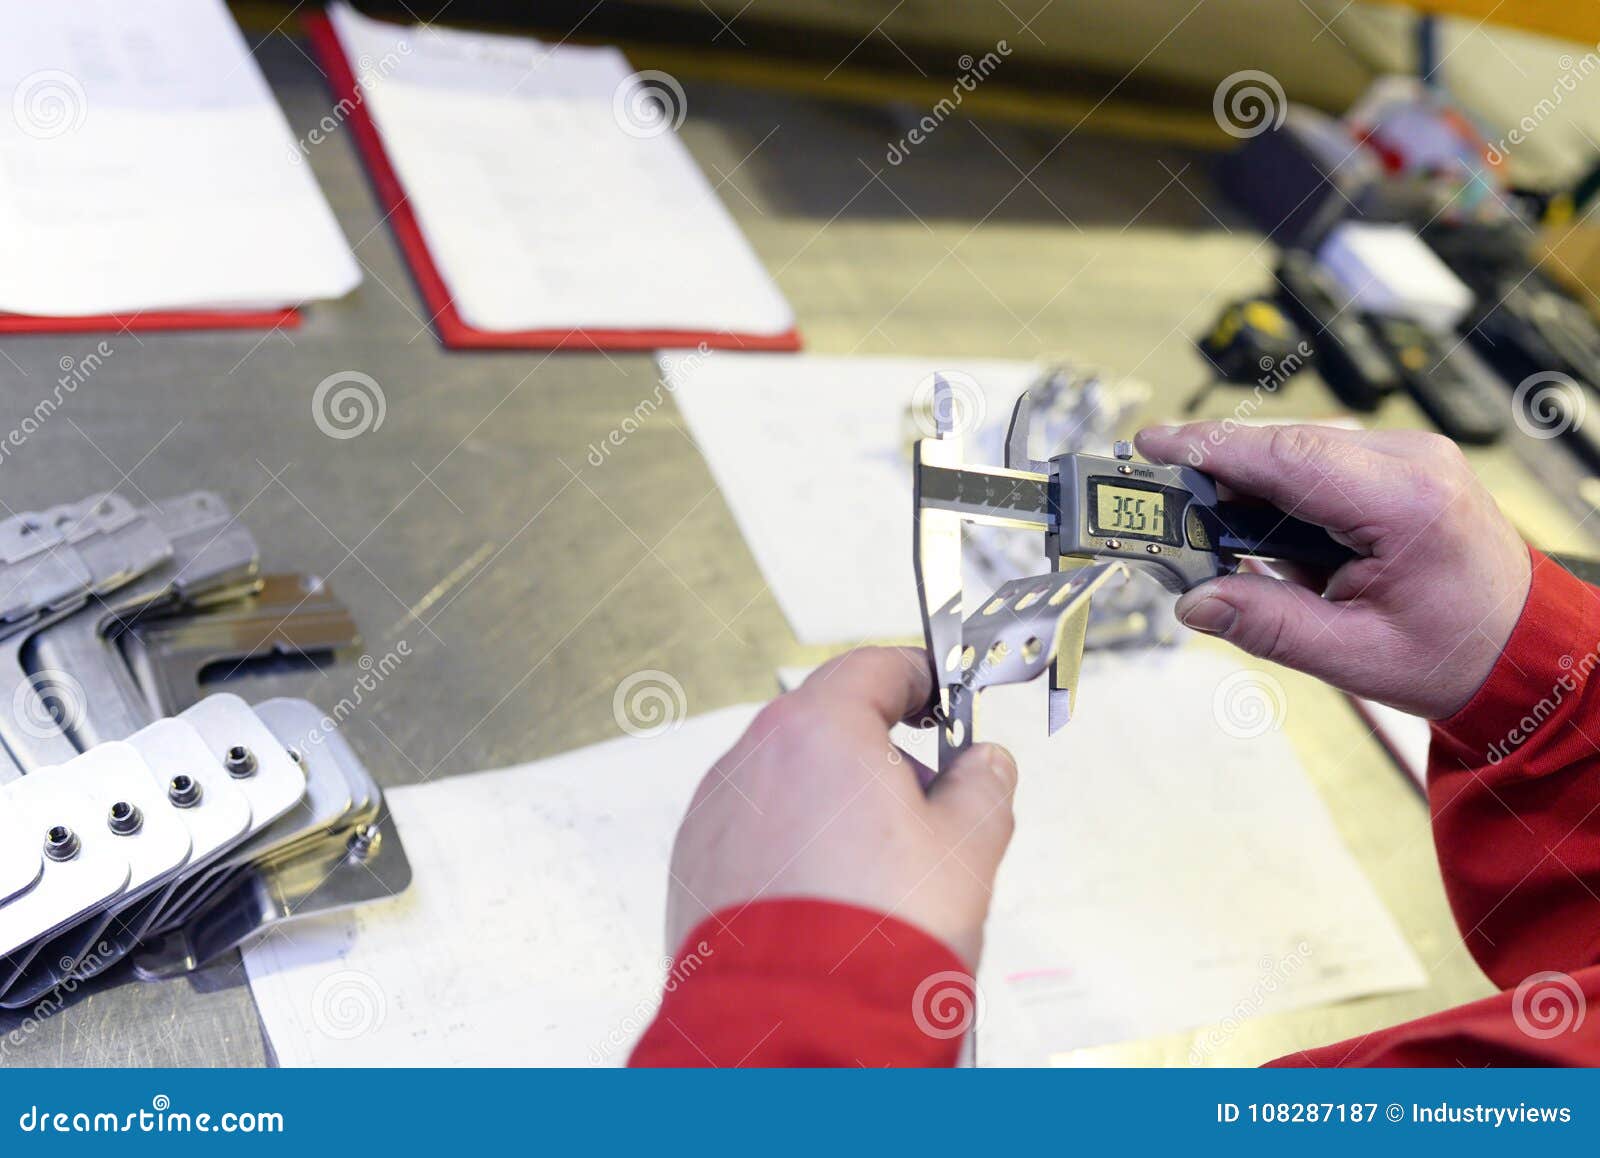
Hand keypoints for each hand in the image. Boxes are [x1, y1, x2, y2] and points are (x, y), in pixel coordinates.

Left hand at [665, 647, 1016, 966]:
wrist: (800, 1028)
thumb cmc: (874, 938)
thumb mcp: (967, 850)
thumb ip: (983, 787)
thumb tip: (984, 767)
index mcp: (818, 730)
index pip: (876, 666)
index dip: (922, 677)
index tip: (945, 695)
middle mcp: (753, 758)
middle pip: (828, 724)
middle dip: (883, 754)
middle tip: (930, 801)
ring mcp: (716, 812)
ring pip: (788, 781)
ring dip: (835, 804)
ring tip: (881, 869)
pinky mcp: (694, 864)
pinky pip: (754, 831)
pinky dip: (792, 846)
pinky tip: (832, 895)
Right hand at [1134, 423, 1530, 718]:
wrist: (1524, 648)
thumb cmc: (1456, 653)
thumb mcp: (1355, 655)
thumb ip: (1268, 625)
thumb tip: (1195, 601)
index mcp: (1409, 501)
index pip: (1288, 457)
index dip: (1212, 448)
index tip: (1152, 444)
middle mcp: (1414, 460)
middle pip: (1285, 445)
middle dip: (1219, 474)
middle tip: (1163, 509)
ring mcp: (1410, 455)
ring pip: (1299, 448)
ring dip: (1254, 489)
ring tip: (1226, 541)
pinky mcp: (1401, 463)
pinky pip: (1321, 460)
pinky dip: (1283, 492)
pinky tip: (1274, 537)